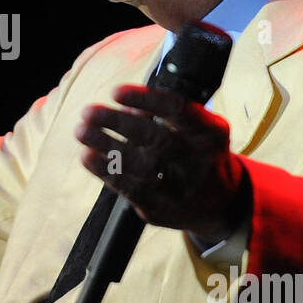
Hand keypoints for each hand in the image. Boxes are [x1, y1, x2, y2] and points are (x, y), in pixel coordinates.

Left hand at [74, 84, 248, 235]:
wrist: (221, 203)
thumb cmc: (198, 152)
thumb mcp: (195, 128)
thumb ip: (162, 115)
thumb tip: (123, 106)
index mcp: (209, 132)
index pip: (178, 110)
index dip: (145, 100)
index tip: (115, 91)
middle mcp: (199, 161)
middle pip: (157, 139)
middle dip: (118, 123)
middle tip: (88, 111)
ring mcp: (182, 189)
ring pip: (141, 167)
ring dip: (106, 146)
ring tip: (81, 131)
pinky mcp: (163, 210)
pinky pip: (131, 189)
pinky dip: (106, 171)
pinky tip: (88, 156)